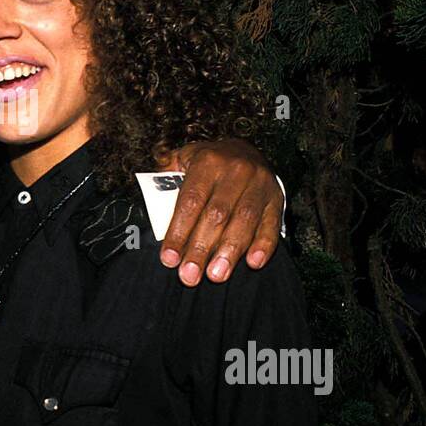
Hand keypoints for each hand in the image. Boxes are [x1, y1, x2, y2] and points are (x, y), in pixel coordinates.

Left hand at [157, 138, 283, 285]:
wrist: (245, 150)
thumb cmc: (207, 164)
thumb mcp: (183, 160)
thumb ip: (164, 179)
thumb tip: (149, 203)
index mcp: (207, 161)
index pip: (190, 201)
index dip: (179, 232)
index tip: (170, 258)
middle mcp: (236, 170)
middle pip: (217, 214)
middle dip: (201, 248)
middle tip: (189, 276)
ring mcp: (259, 184)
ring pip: (245, 220)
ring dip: (230, 252)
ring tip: (216, 275)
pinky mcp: (277, 197)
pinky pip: (272, 222)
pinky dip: (264, 244)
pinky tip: (253, 262)